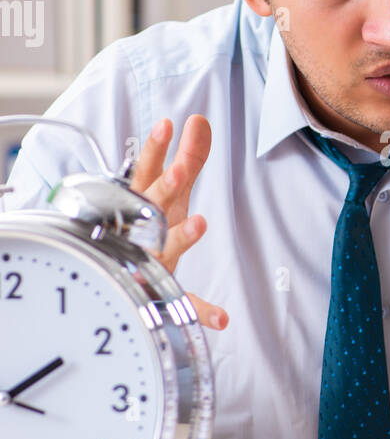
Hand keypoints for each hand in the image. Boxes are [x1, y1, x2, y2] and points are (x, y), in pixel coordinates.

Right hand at [128, 115, 228, 330]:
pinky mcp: (163, 292)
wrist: (118, 275)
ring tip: (200, 223)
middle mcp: (142, 232)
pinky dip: (202, 311)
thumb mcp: (171, 193)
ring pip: (163, 249)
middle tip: (179, 171)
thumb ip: (188, 158)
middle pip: (150, 206)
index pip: (147, 173)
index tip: (165, 126)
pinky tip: (222, 317)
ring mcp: (151, 262)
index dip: (156, 150)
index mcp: (143, 205)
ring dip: (180, 237)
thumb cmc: (148, 227)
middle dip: (163, 189)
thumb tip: (199, 121)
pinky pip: (183, 302)